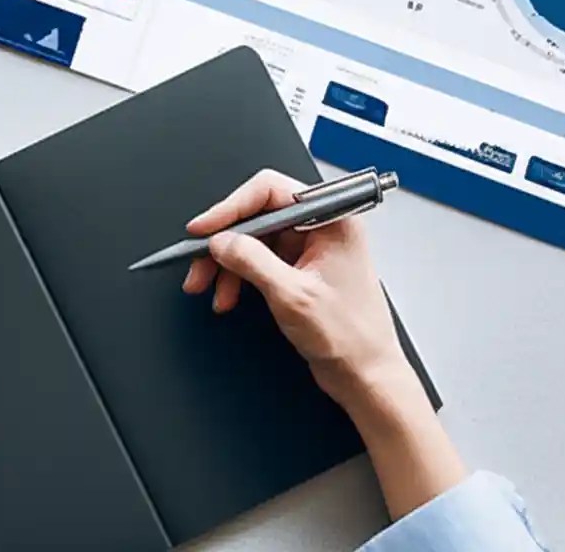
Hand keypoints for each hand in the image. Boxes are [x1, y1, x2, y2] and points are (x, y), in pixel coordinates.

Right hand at [183, 171, 466, 518]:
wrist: (366, 374)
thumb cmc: (350, 337)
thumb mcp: (293, 296)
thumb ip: (252, 262)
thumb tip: (221, 240)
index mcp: (332, 220)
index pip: (270, 191)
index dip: (230, 207)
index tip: (203, 228)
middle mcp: (322, 227)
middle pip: (256, 216)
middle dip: (223, 242)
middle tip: (198, 264)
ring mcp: (310, 247)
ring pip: (252, 240)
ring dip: (226, 264)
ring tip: (209, 289)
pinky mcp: (300, 267)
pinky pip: (258, 260)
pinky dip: (238, 276)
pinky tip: (227, 296)